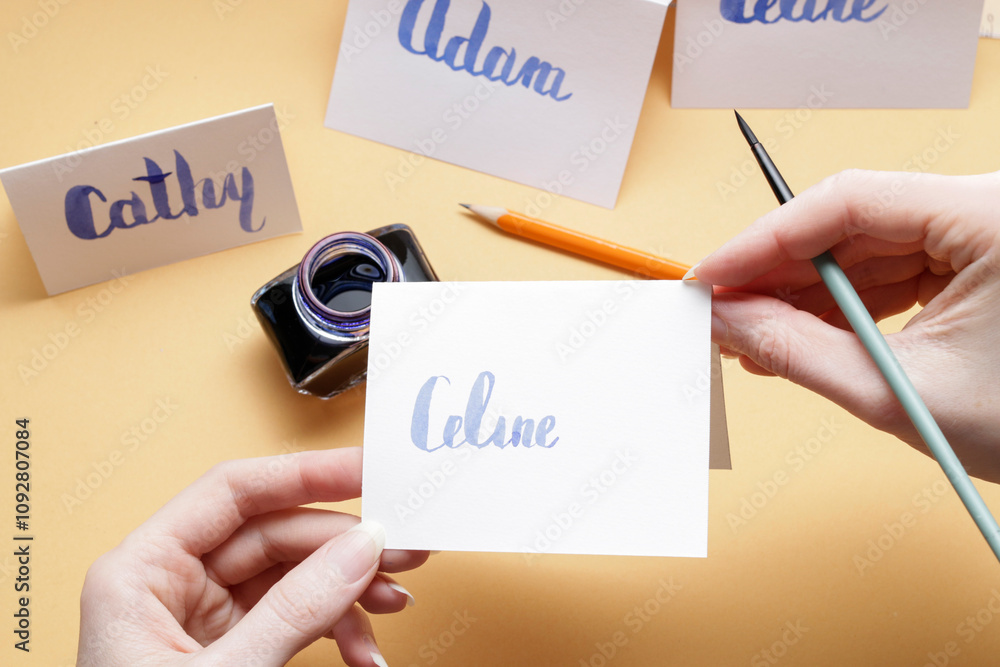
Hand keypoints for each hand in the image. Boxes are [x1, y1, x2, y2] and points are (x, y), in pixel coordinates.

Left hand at [77, 447, 426, 665]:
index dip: (305, 473)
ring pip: (294, 574)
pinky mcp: (229, 646)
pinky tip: (364, 650)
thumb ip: (295, 609)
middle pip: (276, 534)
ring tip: (395, 604)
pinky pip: (295, 615)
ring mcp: (203, 616)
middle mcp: (172, 583)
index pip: (234, 492)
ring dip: (350, 590)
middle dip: (345, 546)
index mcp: (142, 572)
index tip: (367, 470)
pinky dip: (337, 629)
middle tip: (403, 547)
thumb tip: (360, 548)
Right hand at [693, 169, 999, 481]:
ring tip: (750, 334)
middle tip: (719, 310)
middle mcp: (988, 211)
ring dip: (802, 292)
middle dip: (777, 271)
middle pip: (851, 222)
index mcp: (992, 217)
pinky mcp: (977, 263)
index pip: (849, 202)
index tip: (712, 274)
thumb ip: (797, 350)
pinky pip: (890, 271)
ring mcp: (984, 235)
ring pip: (864, 247)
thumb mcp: (899, 392)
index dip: (764, 239)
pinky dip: (840, 304)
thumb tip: (727, 321)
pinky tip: (796, 333)